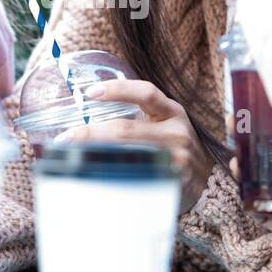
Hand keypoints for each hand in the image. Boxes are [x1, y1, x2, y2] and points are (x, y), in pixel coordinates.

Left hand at [54, 79, 212, 205]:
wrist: (206, 178)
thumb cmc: (175, 144)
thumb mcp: (165, 122)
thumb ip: (139, 113)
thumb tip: (90, 104)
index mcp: (172, 111)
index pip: (146, 92)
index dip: (118, 89)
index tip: (89, 92)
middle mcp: (176, 132)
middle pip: (127, 130)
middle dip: (91, 133)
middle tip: (65, 138)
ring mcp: (176, 158)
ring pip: (127, 155)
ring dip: (95, 156)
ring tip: (71, 157)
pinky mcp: (173, 181)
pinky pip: (137, 178)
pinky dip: (113, 177)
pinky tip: (94, 177)